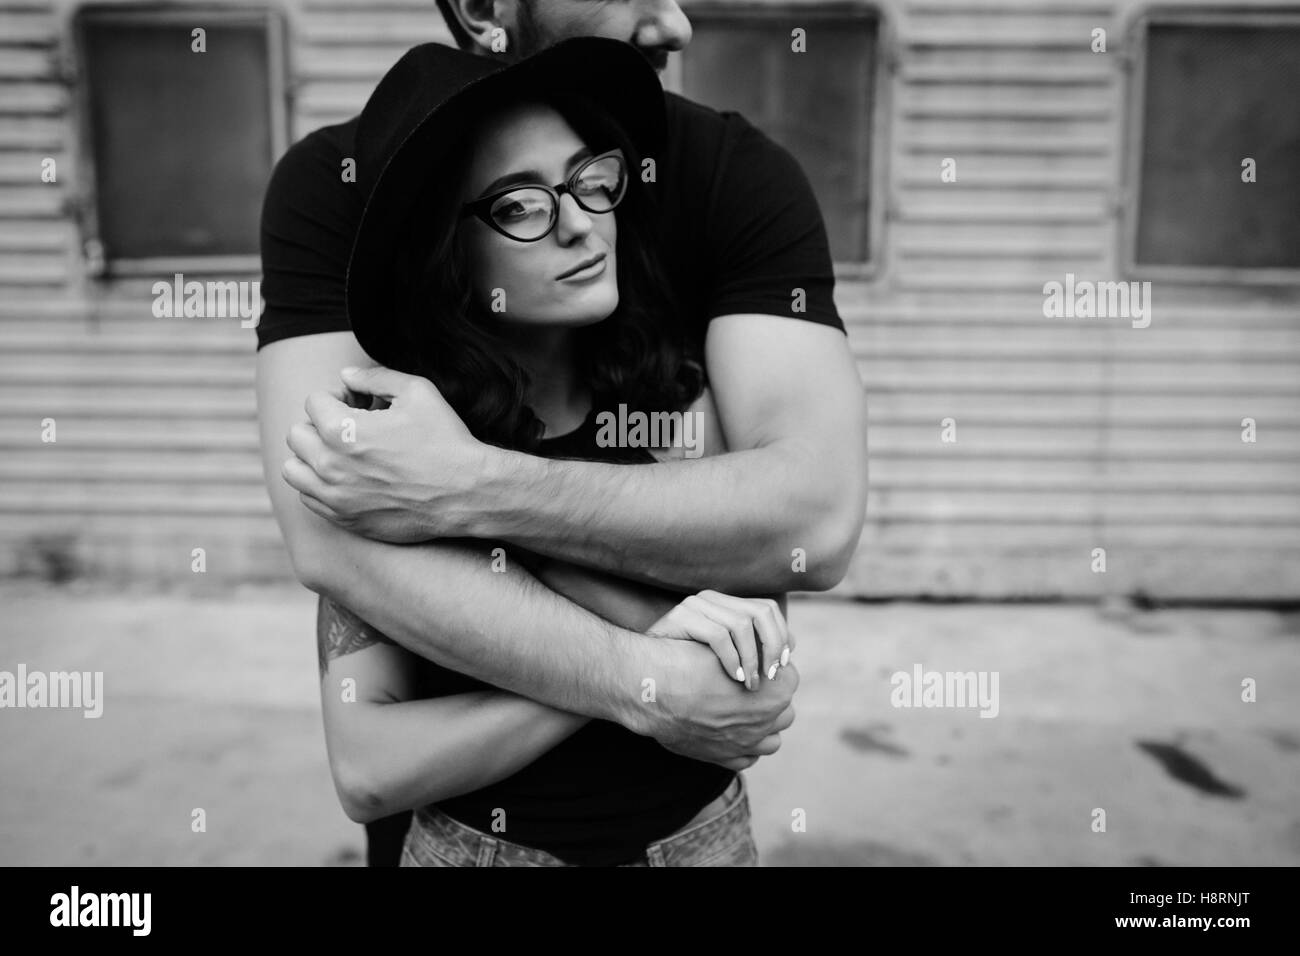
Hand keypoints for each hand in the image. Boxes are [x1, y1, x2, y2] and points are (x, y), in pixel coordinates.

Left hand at [281, 366, 490, 541]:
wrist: (467, 493)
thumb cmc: (445, 440)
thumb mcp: (418, 392)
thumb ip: (374, 378)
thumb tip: (346, 375)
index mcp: (341, 430)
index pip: (314, 401)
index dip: (339, 395)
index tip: (362, 404)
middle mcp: (329, 465)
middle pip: (297, 434)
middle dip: (321, 424)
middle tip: (352, 427)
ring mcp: (335, 496)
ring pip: (293, 470)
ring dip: (311, 456)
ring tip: (341, 454)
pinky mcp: (346, 519)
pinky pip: (309, 499)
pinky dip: (321, 485)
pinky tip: (350, 478)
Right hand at [634, 638, 797, 770]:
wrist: (655, 691)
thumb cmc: (689, 662)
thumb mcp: (727, 646)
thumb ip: (753, 654)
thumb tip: (765, 655)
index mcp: (773, 692)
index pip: (790, 679)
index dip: (773, 669)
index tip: (758, 666)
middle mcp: (765, 721)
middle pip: (785, 711)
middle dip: (773, 699)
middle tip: (751, 686)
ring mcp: (747, 743)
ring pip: (773, 739)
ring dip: (764, 726)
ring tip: (743, 712)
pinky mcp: (726, 758)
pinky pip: (750, 757)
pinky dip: (747, 746)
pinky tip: (731, 730)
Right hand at [647, 590, 792, 690]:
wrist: (639, 673)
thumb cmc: (683, 672)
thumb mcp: (722, 659)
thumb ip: (751, 651)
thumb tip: (789, 651)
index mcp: (724, 605)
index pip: (767, 610)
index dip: (780, 637)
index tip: (781, 667)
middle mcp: (711, 600)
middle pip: (760, 613)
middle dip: (771, 647)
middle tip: (771, 678)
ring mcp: (694, 606)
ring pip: (741, 625)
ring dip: (751, 659)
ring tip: (749, 685)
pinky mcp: (680, 617)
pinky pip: (718, 635)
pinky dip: (731, 659)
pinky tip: (733, 679)